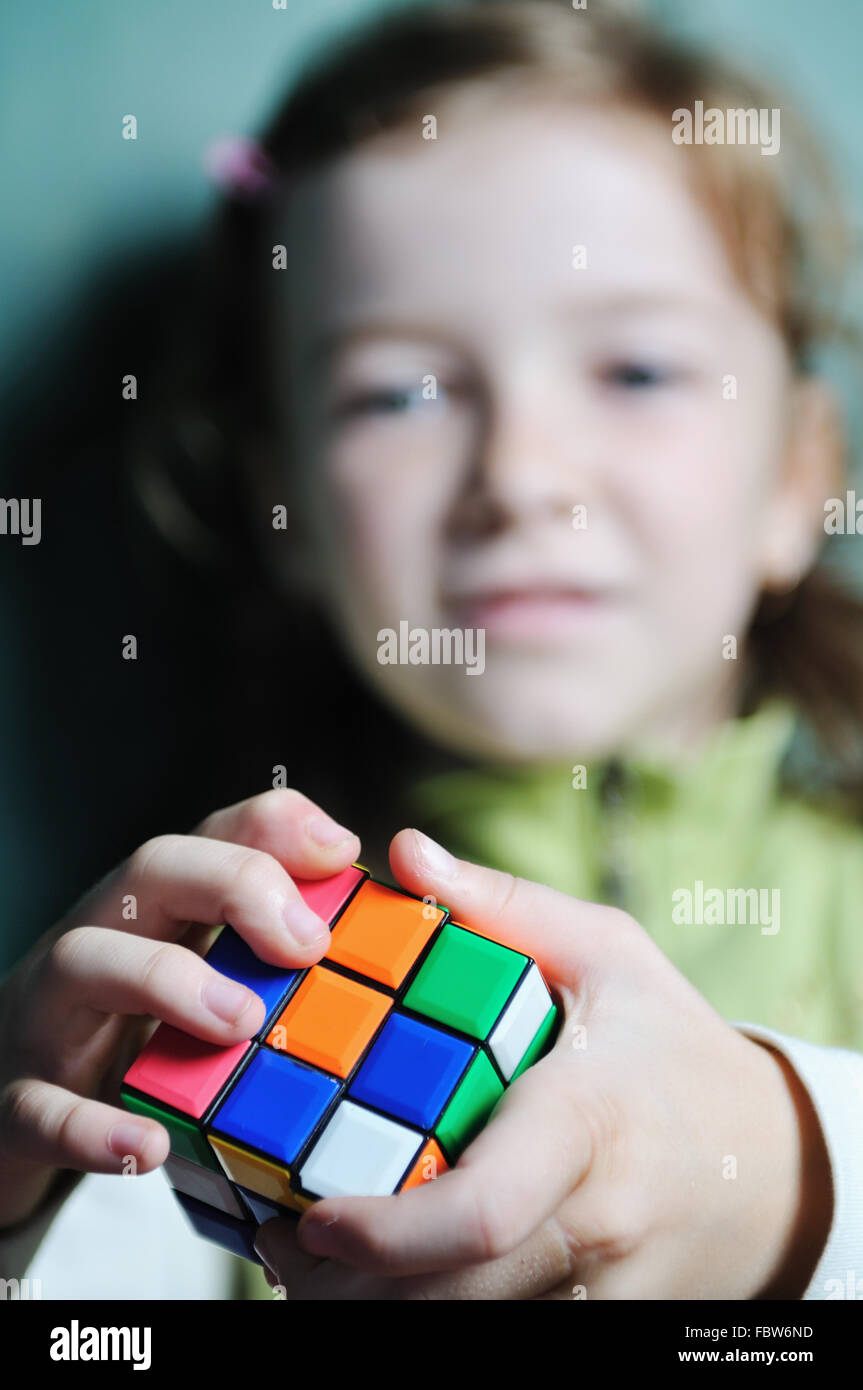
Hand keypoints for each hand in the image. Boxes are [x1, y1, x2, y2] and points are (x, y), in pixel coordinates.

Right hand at [0, 789, 359, 1227]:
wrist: (17, 1107)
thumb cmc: (137, 1029)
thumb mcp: (211, 973)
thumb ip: (283, 939)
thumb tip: (366, 885)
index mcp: (162, 905)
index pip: (215, 832)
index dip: (276, 829)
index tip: (342, 854)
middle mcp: (106, 935)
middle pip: (154, 866)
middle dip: (235, 886)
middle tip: (307, 944)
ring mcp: (54, 1012)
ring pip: (84, 958)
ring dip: (167, 983)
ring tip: (242, 1022)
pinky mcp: (18, 1097)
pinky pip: (39, 1104)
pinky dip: (90, 1125)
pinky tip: (147, 1144)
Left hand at [256, 829, 831, 1299]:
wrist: (770, 1163)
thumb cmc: (672, 1046)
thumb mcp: (607, 953)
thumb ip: (502, 907)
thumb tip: (407, 853)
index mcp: (587, 1121)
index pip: (483, 1212)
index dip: (387, 1234)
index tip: (315, 1218)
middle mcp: (592, 1220)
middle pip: (448, 1294)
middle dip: (346, 1285)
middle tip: (280, 1236)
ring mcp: (596, 1289)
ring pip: (457, 1326)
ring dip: (371, 1306)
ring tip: (311, 1256)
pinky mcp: (590, 1323)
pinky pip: (491, 1330)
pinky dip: (425, 1310)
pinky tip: (382, 1276)